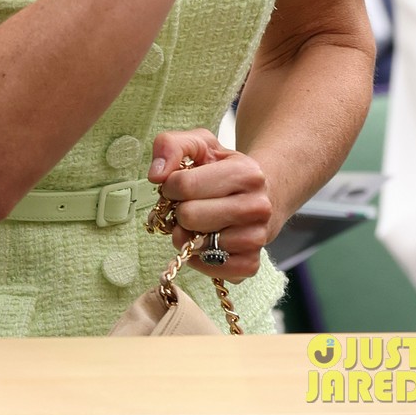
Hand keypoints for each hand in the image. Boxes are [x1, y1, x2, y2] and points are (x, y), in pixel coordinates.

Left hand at [149, 128, 272, 282]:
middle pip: (189, 217)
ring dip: (188, 235)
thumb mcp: (200, 144)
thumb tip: (156, 174)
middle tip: (188, 204)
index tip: (178, 185)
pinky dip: (199, 258)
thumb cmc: (223, 169)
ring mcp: (256, 238)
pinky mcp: (250, 264)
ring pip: (198, 245)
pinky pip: (211, 269)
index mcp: (247, 173)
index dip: (170, 186)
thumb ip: (171, 146)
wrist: (259, 194)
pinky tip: (204, 240)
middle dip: (179, 210)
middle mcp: (257, 207)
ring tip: (198, 221)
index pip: (185, 185)